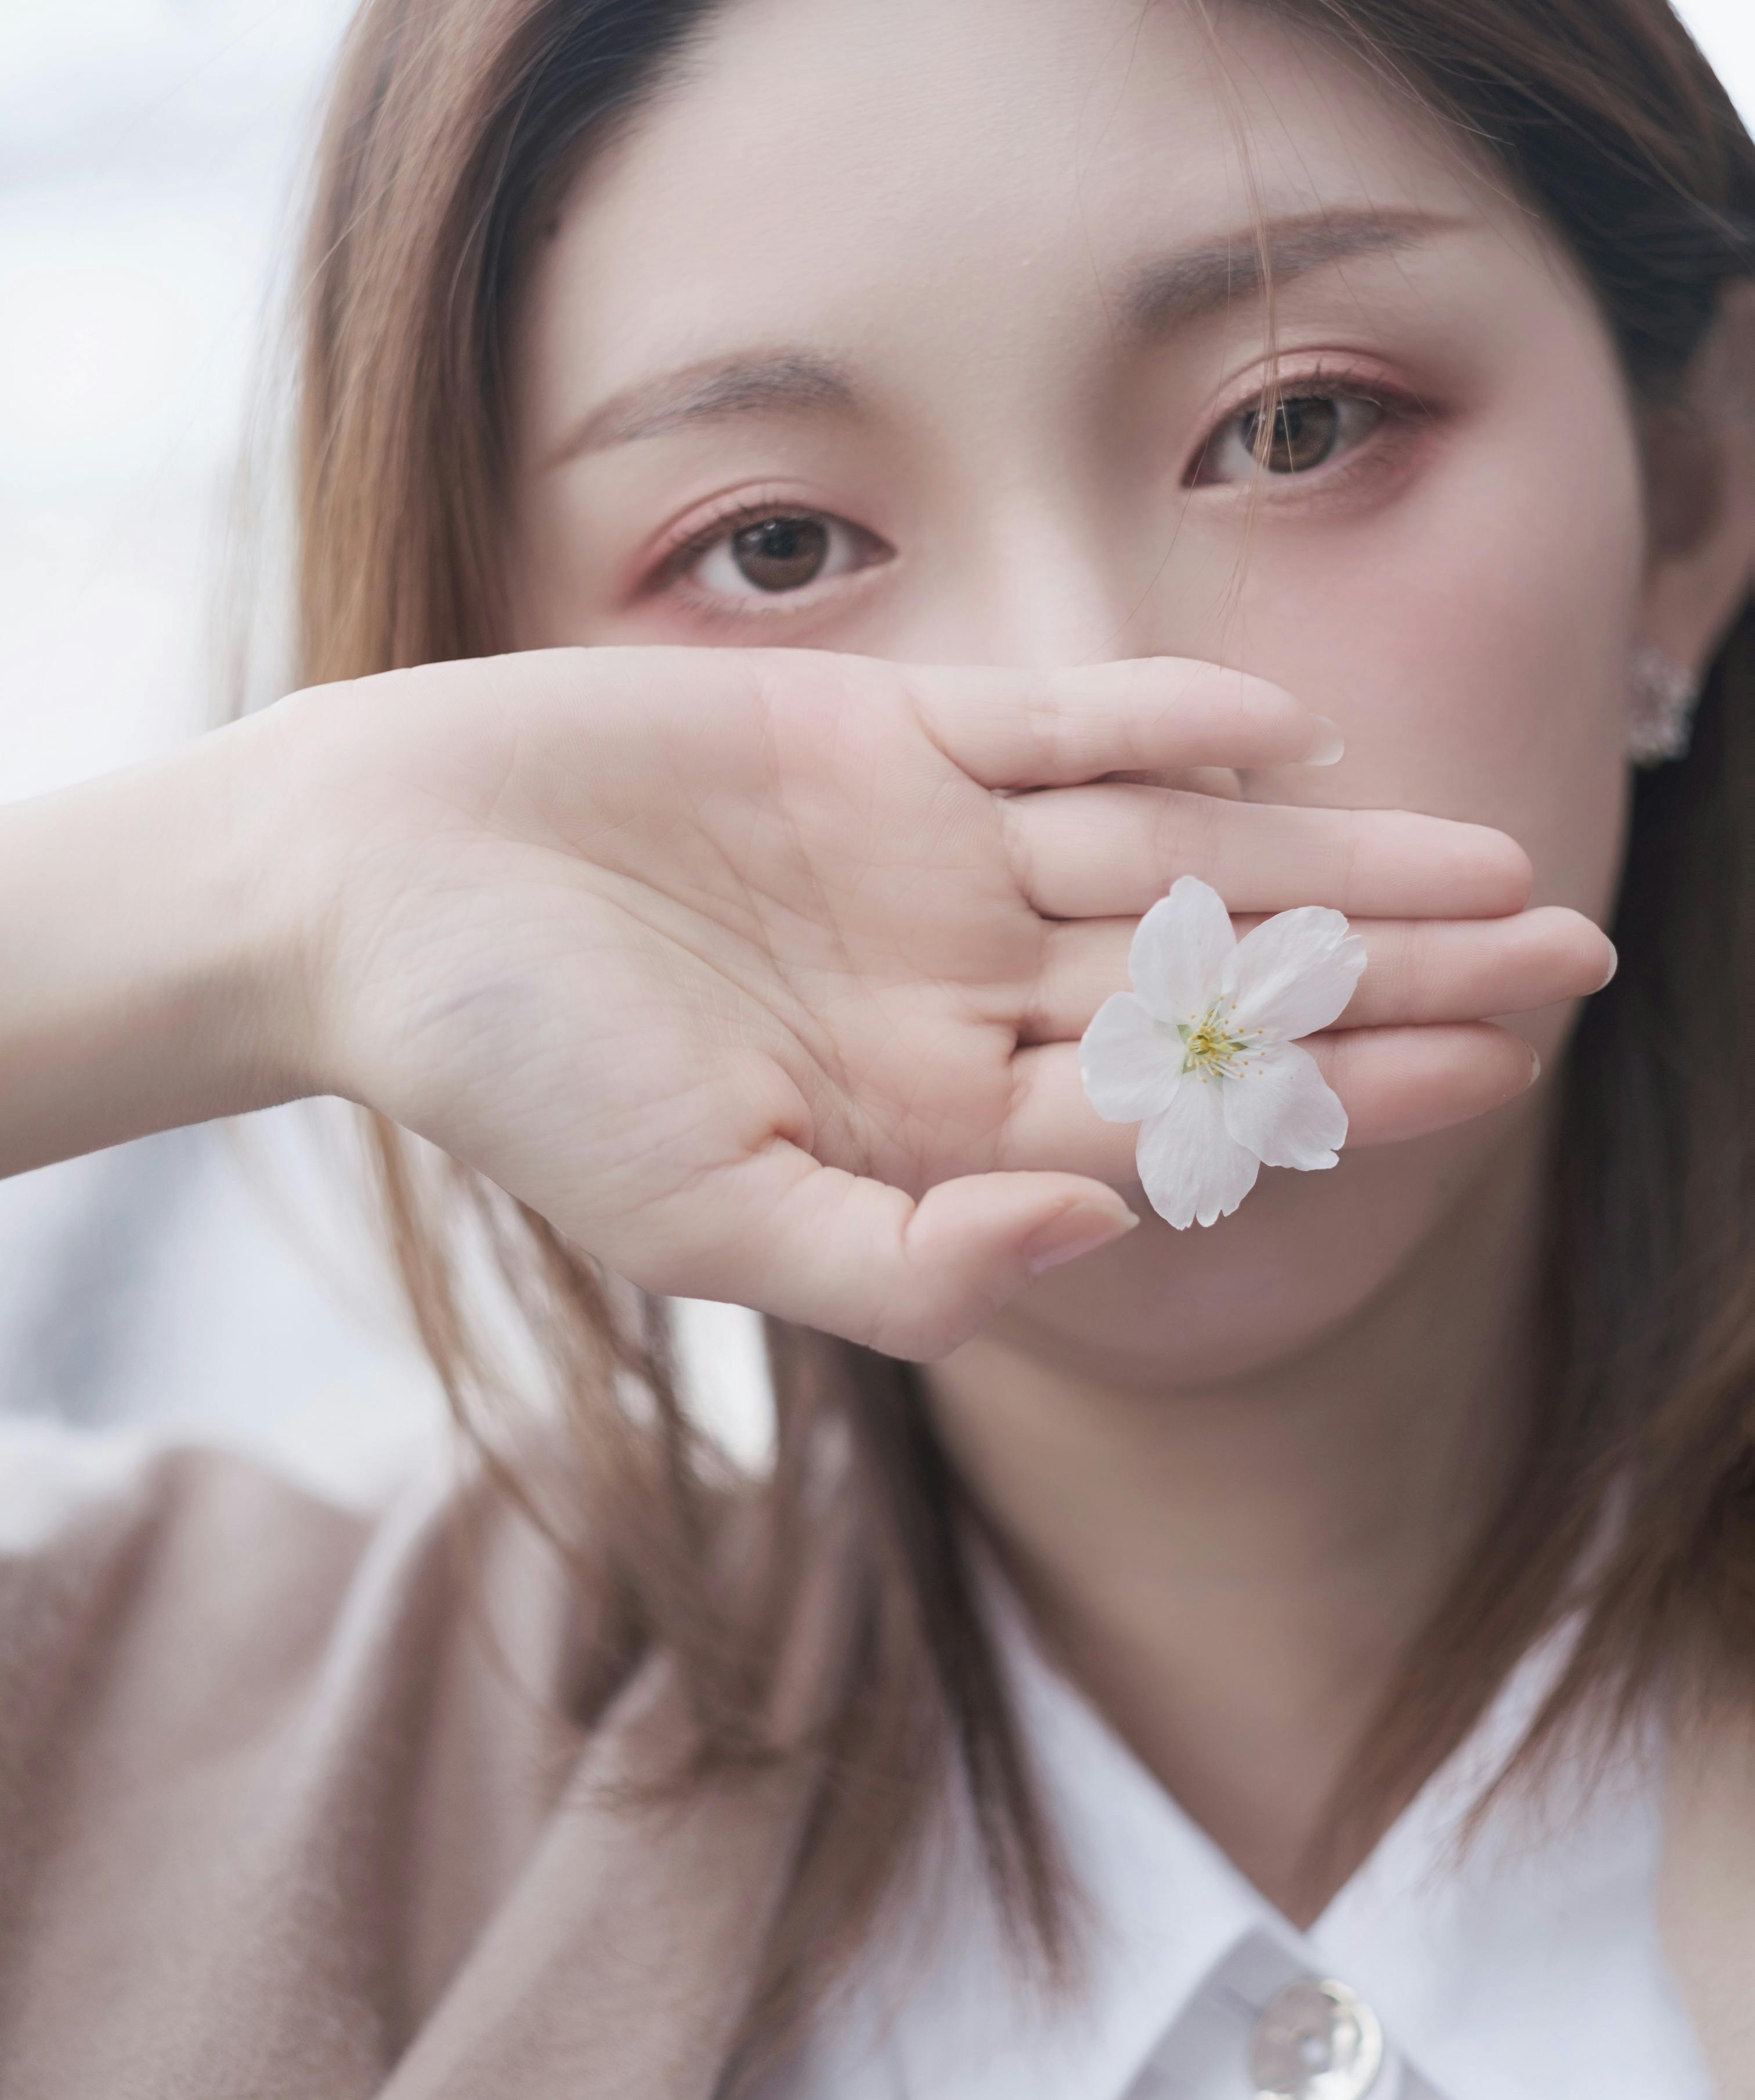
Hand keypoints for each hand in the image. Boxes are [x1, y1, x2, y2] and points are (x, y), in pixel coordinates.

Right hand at [268, 646, 1603, 1358]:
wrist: (369, 890)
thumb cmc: (510, 1072)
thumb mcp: (697, 1216)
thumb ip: (899, 1264)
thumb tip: (1093, 1242)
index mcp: (928, 1123)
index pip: (1179, 1118)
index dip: (1339, 1097)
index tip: (1493, 1080)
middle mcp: (953, 991)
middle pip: (1209, 985)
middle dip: (1385, 976)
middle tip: (1571, 958)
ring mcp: (922, 860)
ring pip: (1165, 855)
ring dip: (1321, 853)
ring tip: (1491, 857)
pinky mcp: (873, 735)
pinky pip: (1048, 726)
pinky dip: (1161, 724)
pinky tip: (1291, 730)